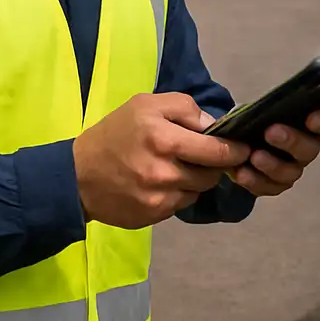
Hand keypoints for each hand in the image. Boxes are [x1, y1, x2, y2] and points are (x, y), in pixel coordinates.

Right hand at [73, 92, 250, 228]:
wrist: (78, 175)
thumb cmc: (114, 133)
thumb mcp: (145, 104)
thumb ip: (184, 108)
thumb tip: (214, 125)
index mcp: (164, 139)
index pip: (216, 150)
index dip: (234, 150)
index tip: (241, 148)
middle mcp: (165, 172)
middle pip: (212, 174)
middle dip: (214, 164)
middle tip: (204, 155)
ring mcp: (160, 198)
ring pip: (199, 190)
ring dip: (196, 179)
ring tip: (178, 167)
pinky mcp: (154, 216)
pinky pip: (182, 203)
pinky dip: (180, 193)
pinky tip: (163, 182)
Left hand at [226, 108, 319, 197]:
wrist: (231, 145)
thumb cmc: (246, 122)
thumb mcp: (241, 115)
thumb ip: (243, 121)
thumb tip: (243, 142)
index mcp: (303, 119)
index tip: (312, 119)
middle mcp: (304, 145)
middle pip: (310, 148)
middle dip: (293, 141)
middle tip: (271, 133)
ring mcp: (292, 167)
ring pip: (291, 172)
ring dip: (273, 165)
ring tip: (254, 157)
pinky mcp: (276, 185)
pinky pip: (271, 187)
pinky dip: (256, 181)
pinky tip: (242, 174)